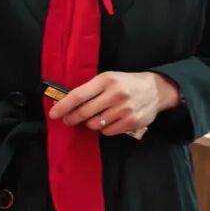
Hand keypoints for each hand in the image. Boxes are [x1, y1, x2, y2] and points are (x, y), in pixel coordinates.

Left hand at [49, 71, 179, 138]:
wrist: (156, 89)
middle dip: (72, 118)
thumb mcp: (108, 79)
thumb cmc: (126, 83)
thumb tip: (66, 103)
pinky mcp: (132, 122)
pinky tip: (108, 121)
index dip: (63, 106)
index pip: (78, 95)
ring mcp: (124, 109)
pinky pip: (108, 131)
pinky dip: (104, 129)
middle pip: (84, 112)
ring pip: (95, 124)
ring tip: (93, 117)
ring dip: (90, 123)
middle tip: (68, 120)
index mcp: (106, 80)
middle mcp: (115, 94)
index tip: (53, 113)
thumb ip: (90, 89)